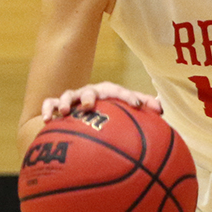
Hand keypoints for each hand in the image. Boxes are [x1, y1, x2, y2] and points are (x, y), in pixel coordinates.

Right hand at [41, 82, 163, 121]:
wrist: (82, 121)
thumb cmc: (108, 116)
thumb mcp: (126, 113)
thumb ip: (144, 110)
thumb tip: (163, 110)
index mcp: (108, 94)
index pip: (119, 91)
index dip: (128, 96)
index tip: (135, 105)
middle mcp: (90, 94)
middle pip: (91, 90)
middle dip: (90, 96)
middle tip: (90, 105)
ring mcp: (73, 99)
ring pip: (68, 95)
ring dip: (66, 102)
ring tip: (66, 112)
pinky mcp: (57, 107)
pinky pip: (50, 104)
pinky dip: (49, 109)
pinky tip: (48, 119)